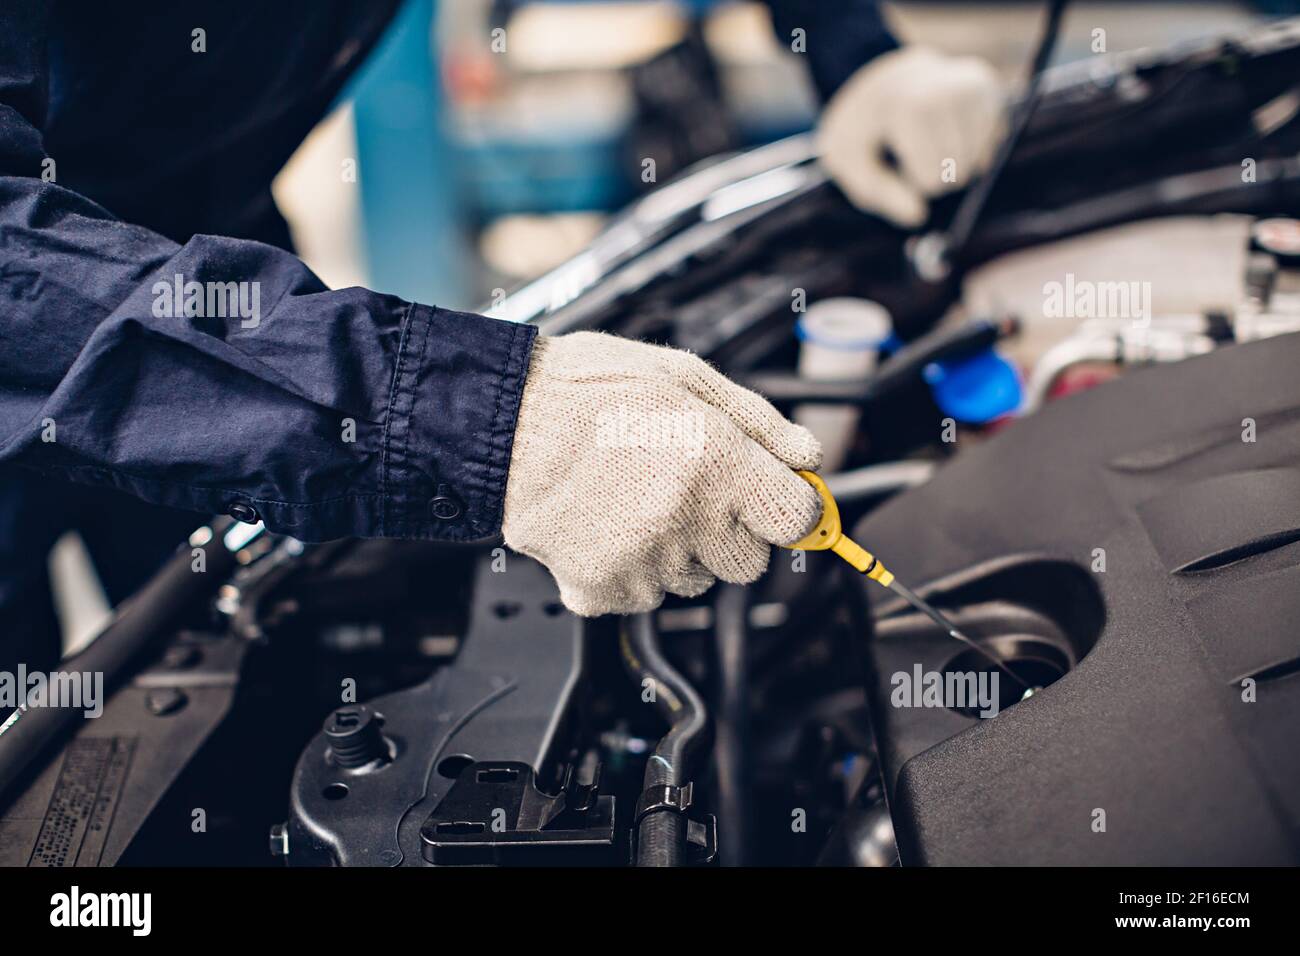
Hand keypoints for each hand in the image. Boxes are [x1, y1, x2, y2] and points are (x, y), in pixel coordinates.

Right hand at [503, 332, 822, 615]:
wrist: (498, 422)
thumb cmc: (586, 389)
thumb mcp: (684, 375)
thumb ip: (758, 422)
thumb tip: (807, 457)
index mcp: (716, 462)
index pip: (796, 519)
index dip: (788, 507)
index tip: (776, 501)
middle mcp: (685, 519)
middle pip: (749, 562)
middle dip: (730, 530)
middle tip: (687, 488)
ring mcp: (643, 562)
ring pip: (696, 581)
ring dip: (679, 551)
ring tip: (634, 499)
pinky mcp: (603, 590)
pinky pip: (644, 597)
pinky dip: (631, 570)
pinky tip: (607, 524)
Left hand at [817, 46, 1004, 227]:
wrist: (882, 77)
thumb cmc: (864, 125)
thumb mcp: (848, 159)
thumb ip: (879, 192)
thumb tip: (918, 216)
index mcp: (912, 108)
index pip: (934, 182)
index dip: (912, 181)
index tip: (896, 157)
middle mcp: (952, 91)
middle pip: (960, 174)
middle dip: (936, 174)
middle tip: (913, 148)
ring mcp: (975, 86)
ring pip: (979, 163)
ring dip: (955, 162)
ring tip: (928, 137)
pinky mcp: (990, 87)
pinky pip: (992, 145)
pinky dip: (971, 147)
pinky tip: (947, 128)